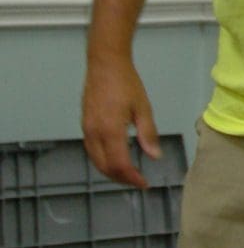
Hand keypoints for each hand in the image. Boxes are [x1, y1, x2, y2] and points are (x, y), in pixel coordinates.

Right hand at [81, 57, 161, 190]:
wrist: (105, 64)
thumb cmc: (126, 83)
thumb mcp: (143, 108)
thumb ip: (148, 134)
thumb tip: (154, 156)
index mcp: (111, 130)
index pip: (119, 164)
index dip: (132, 178)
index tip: (144, 183)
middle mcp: (95, 133)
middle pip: (105, 167)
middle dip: (121, 179)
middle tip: (138, 181)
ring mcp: (87, 129)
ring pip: (96, 161)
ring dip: (111, 172)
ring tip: (128, 174)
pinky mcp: (85, 125)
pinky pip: (91, 150)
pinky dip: (103, 161)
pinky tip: (115, 159)